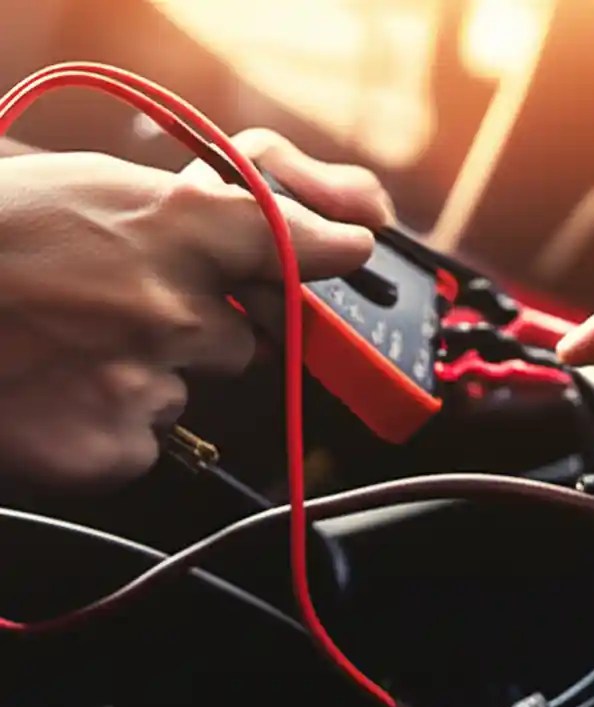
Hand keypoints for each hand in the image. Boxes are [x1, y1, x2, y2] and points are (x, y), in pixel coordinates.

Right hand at [0, 129, 389, 487]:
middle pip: (250, 337)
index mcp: (182, 228)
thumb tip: (290, 228)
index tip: (350, 252)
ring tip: (71, 344)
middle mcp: (181, 309)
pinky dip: (114, 422)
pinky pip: (149, 440)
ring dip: (153, 371)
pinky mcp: (118, 450)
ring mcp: (150, 385)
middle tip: (125, 307)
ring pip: (193, 387)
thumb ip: (196, 208)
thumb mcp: (95, 183)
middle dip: (206, 325)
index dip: (334, 249)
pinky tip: (58, 391)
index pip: (308, 246)